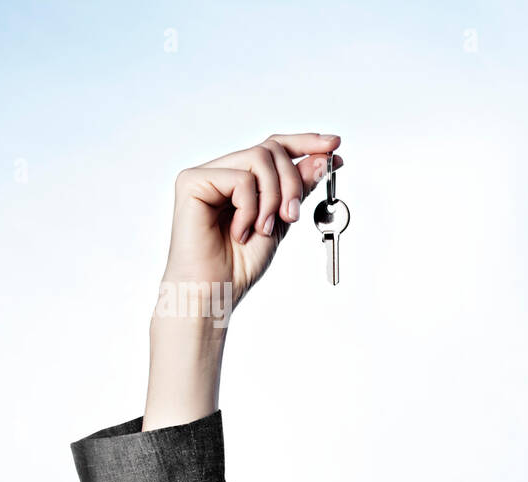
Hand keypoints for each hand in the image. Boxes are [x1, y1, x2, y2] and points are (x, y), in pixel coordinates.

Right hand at [156, 132, 343, 319]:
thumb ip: (297, 190)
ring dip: (274, 197)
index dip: (306, 143)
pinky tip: (239, 232)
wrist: (214, 291)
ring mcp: (206, 174)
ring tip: (264, 229)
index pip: (275, 147)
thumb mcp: (281, 222)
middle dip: (293, 182)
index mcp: (242, 179)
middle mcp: (222, 170)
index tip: (335, 146)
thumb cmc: (240, 264)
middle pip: (270, 149)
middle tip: (293, 216)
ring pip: (259, 158)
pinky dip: (250, 209)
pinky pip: (240, 179)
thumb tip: (321, 160)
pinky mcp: (192, 181)